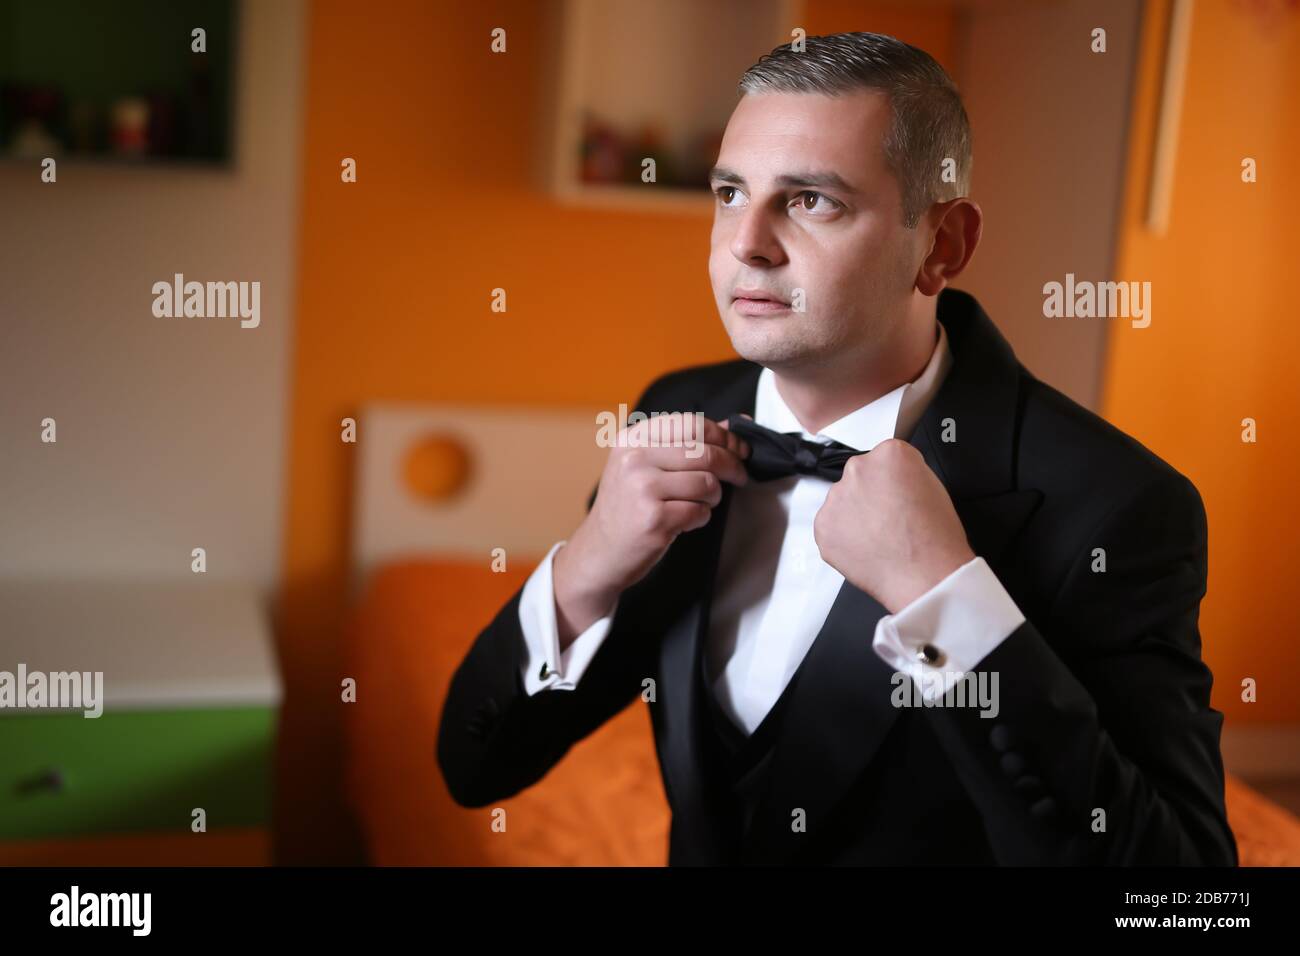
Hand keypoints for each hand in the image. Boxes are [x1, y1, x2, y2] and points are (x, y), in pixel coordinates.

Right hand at [554, 412, 750, 640]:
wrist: (599, 552)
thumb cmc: (628, 508)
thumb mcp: (645, 465)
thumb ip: (686, 442)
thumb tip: (737, 424)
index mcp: (632, 439)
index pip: (691, 423)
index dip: (724, 436)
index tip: (740, 448)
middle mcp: (634, 459)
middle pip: (704, 452)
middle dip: (732, 465)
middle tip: (739, 476)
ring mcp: (642, 489)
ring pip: (706, 482)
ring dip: (714, 496)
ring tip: (701, 503)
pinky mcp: (653, 519)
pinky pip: (700, 511)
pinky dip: (701, 517)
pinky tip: (685, 521)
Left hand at [813, 438, 974, 613]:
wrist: (925, 576)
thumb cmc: (936, 537)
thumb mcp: (933, 486)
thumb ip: (906, 473)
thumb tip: (892, 479)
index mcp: (889, 454)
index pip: (885, 458)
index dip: (895, 481)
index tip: (900, 495)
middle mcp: (858, 470)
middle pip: (860, 477)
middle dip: (870, 494)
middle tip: (889, 519)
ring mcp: (836, 498)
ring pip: (843, 501)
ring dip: (855, 515)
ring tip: (880, 538)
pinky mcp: (823, 526)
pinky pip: (831, 527)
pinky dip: (844, 537)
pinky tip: (867, 548)